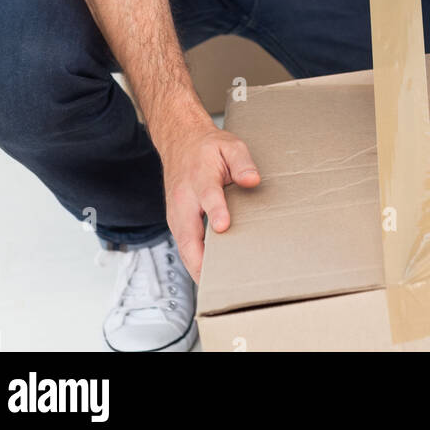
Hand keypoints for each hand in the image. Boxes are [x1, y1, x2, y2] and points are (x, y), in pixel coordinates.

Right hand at [158, 122, 260, 283]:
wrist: (180, 142)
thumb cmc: (207, 148)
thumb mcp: (230, 145)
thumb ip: (242, 162)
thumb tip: (253, 180)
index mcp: (200, 177)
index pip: (208, 196)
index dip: (216, 211)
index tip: (223, 225)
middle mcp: (184, 199)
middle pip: (188, 234)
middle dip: (200, 260)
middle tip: (219, 281)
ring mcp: (177, 214)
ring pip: (184, 247)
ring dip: (197, 267)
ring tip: (216, 287)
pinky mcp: (176, 222)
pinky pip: (184, 247)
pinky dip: (194, 262)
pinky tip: (209, 275)